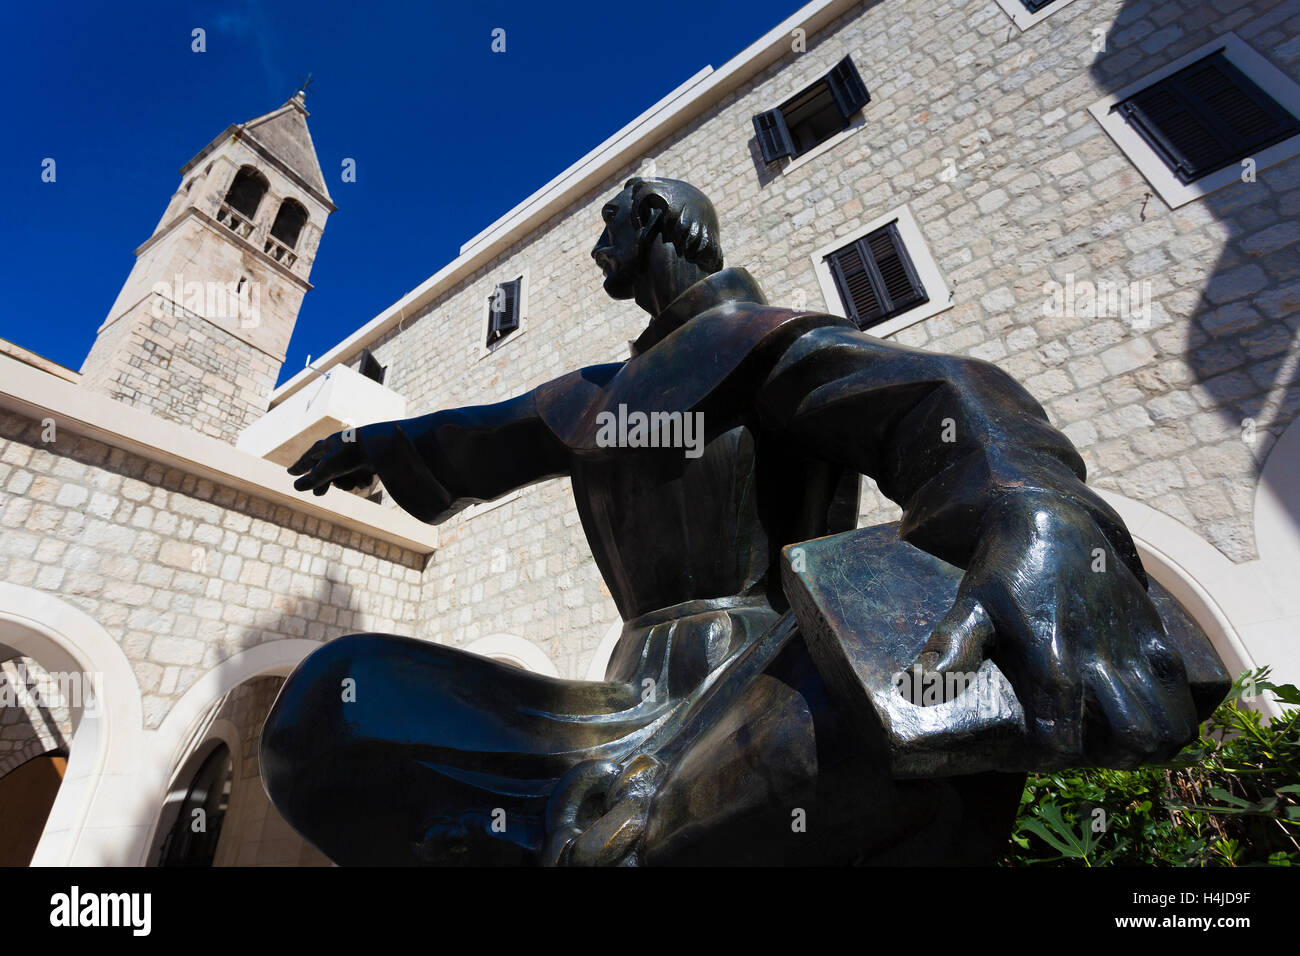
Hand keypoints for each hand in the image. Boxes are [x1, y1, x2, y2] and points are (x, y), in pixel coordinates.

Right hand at [288, 429, 375, 495]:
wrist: (383, 447)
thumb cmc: (353, 453)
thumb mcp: (330, 468)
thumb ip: (314, 479)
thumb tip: (295, 488)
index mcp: (328, 445)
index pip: (309, 457)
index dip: (300, 466)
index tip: (290, 472)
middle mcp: (341, 451)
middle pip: (327, 471)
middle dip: (325, 482)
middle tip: (319, 493)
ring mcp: (355, 457)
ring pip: (344, 477)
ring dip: (346, 483)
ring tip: (349, 483)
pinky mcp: (369, 464)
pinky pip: (360, 478)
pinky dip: (362, 481)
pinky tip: (367, 479)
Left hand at [910, 490, 1197, 768]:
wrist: (1052, 519)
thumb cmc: (1003, 571)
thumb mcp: (971, 605)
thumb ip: (952, 647)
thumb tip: (917, 689)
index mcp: (1048, 653)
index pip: (1062, 736)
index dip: (1051, 757)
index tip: (1040, 754)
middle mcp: (1097, 653)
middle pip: (1130, 734)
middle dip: (1111, 757)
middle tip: (1088, 751)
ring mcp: (1130, 642)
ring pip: (1165, 718)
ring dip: (1148, 742)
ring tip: (1120, 744)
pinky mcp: (1152, 629)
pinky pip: (1180, 685)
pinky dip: (1175, 713)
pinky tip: (1152, 720)